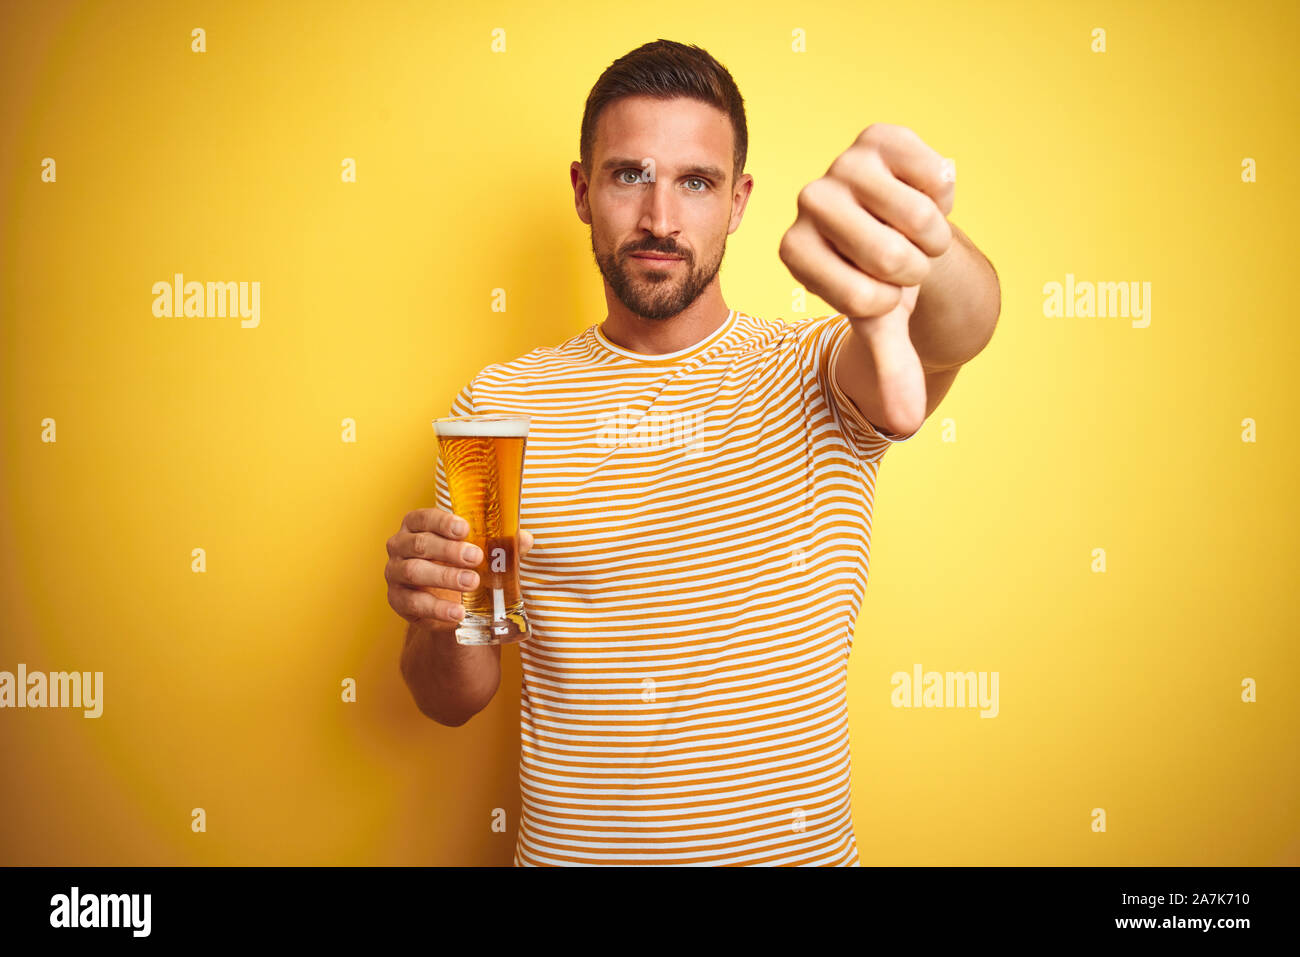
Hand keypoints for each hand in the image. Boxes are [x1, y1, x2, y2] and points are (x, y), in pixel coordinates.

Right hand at [385, 508, 534, 626]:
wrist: (446, 602)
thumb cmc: (461, 565)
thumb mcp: (479, 552)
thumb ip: (500, 544)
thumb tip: (524, 539)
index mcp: (417, 525)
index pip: (424, 518)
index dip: (443, 522)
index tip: (465, 529)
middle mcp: (400, 546)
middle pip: (420, 544)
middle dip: (449, 551)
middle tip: (476, 558)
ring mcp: (394, 573)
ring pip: (414, 571)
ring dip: (444, 576)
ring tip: (472, 583)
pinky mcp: (397, 600)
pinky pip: (414, 603)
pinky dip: (437, 608)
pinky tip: (458, 612)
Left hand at [778, 123, 953, 429]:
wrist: (901, 227)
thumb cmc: (882, 279)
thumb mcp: (883, 324)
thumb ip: (888, 370)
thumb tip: (904, 426)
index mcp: (794, 252)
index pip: (861, 296)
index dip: (889, 300)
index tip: (880, 289)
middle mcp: (808, 202)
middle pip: (887, 255)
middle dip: (914, 268)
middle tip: (903, 258)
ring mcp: (841, 165)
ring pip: (916, 214)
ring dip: (934, 233)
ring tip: (914, 229)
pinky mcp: (878, 138)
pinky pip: (932, 171)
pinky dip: (944, 191)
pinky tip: (922, 193)